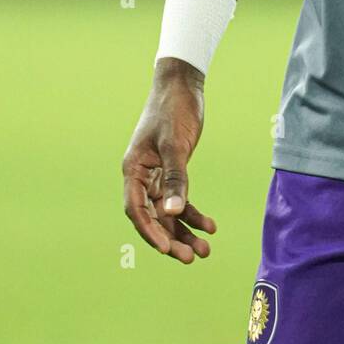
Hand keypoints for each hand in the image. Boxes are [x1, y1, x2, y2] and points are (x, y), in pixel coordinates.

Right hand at [122, 60, 216, 263]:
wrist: (182, 85)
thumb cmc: (174, 109)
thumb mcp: (175, 144)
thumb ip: (176, 178)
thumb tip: (173, 213)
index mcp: (133, 169)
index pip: (136, 210)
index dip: (150, 232)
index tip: (166, 249)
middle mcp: (141, 177)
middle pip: (152, 217)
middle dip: (171, 239)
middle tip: (191, 258)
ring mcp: (156, 176)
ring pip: (168, 213)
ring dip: (184, 232)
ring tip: (205, 251)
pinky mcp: (172, 172)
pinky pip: (180, 200)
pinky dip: (193, 214)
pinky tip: (210, 226)